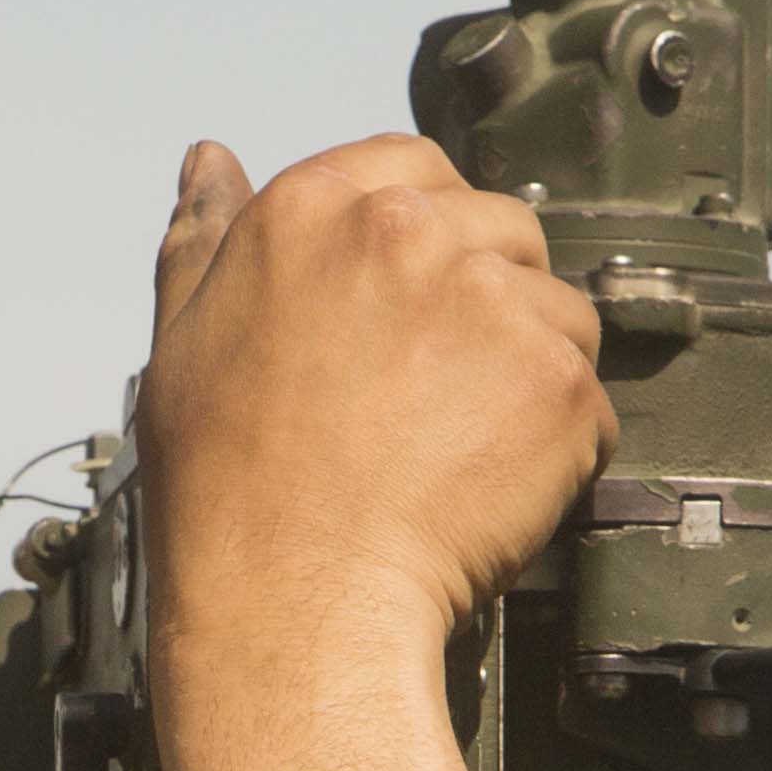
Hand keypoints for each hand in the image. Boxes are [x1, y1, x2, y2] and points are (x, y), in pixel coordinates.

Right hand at [136, 134, 611, 770]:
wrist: (290, 605)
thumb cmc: (227, 498)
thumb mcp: (183, 347)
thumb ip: (207, 242)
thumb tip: (211, 166)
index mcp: (312, 212)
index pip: (414, 168)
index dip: (425, 239)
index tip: (414, 306)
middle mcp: (405, 232)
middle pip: (502, 232)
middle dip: (485, 305)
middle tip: (432, 398)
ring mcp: (490, 301)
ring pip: (557, 311)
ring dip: (527, 375)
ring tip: (457, 451)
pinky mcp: (555, 378)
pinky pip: (588, 399)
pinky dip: (558, 450)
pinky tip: (488, 489)